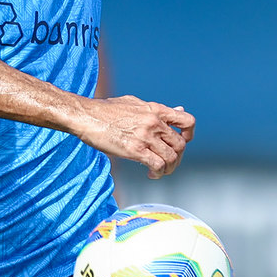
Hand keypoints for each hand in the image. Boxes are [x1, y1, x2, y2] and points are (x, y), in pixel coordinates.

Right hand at [76, 95, 194, 179]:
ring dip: (169, 168)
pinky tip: (151, 174)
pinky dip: (158, 173)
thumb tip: (176, 110)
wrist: (86, 116)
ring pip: (171, 158)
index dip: (189, 134)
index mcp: (156, 110)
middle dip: (177, 157)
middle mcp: (154, 123)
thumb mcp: (135, 103)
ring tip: (160, 171)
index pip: (187, 121)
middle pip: (181, 145)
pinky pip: (157, 165)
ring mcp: (145, 136)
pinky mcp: (135, 150)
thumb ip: (157, 109)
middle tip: (168, 163)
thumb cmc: (106, 110)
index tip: (183, 141)